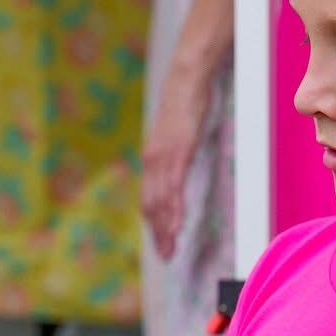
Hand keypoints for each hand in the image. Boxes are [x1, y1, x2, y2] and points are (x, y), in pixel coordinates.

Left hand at [141, 62, 213, 261]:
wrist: (186, 79)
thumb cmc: (184, 104)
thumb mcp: (177, 134)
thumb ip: (174, 153)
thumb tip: (177, 168)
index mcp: (152, 159)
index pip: (149, 199)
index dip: (154, 224)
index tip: (162, 243)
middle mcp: (152, 161)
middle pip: (151, 206)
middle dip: (158, 234)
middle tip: (166, 256)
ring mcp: (163, 158)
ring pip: (160, 202)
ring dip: (165, 229)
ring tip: (170, 250)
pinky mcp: (177, 152)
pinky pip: (173, 188)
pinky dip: (174, 210)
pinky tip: (177, 226)